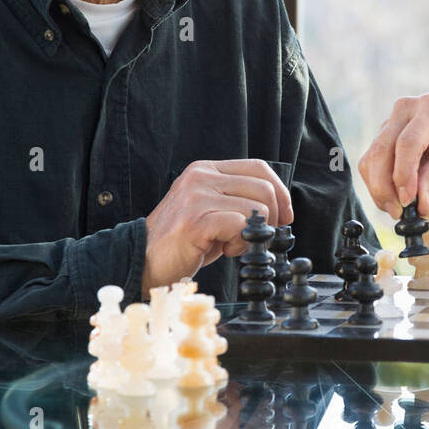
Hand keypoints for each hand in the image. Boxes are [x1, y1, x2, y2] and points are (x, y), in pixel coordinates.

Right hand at [142, 159, 292, 294]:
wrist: (143, 261)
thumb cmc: (183, 241)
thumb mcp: (213, 211)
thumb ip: (238, 201)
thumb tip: (279, 209)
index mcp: (206, 170)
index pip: (259, 167)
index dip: (280, 192)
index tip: (285, 215)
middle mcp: (200, 177)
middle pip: (263, 187)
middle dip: (274, 216)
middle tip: (261, 236)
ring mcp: (196, 197)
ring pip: (256, 208)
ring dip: (253, 233)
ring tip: (234, 244)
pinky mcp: (194, 221)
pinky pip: (239, 225)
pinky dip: (241, 243)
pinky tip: (226, 250)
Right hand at [358, 94, 428, 219]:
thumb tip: (418, 205)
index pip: (408, 143)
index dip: (404, 174)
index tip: (408, 201)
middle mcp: (405, 109)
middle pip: (382, 150)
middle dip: (385, 186)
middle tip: (398, 212)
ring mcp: (389, 121)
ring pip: (370, 159)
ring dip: (379, 189)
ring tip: (397, 210)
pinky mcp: (380, 136)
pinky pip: (369, 164)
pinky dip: (377, 186)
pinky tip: (392, 200)